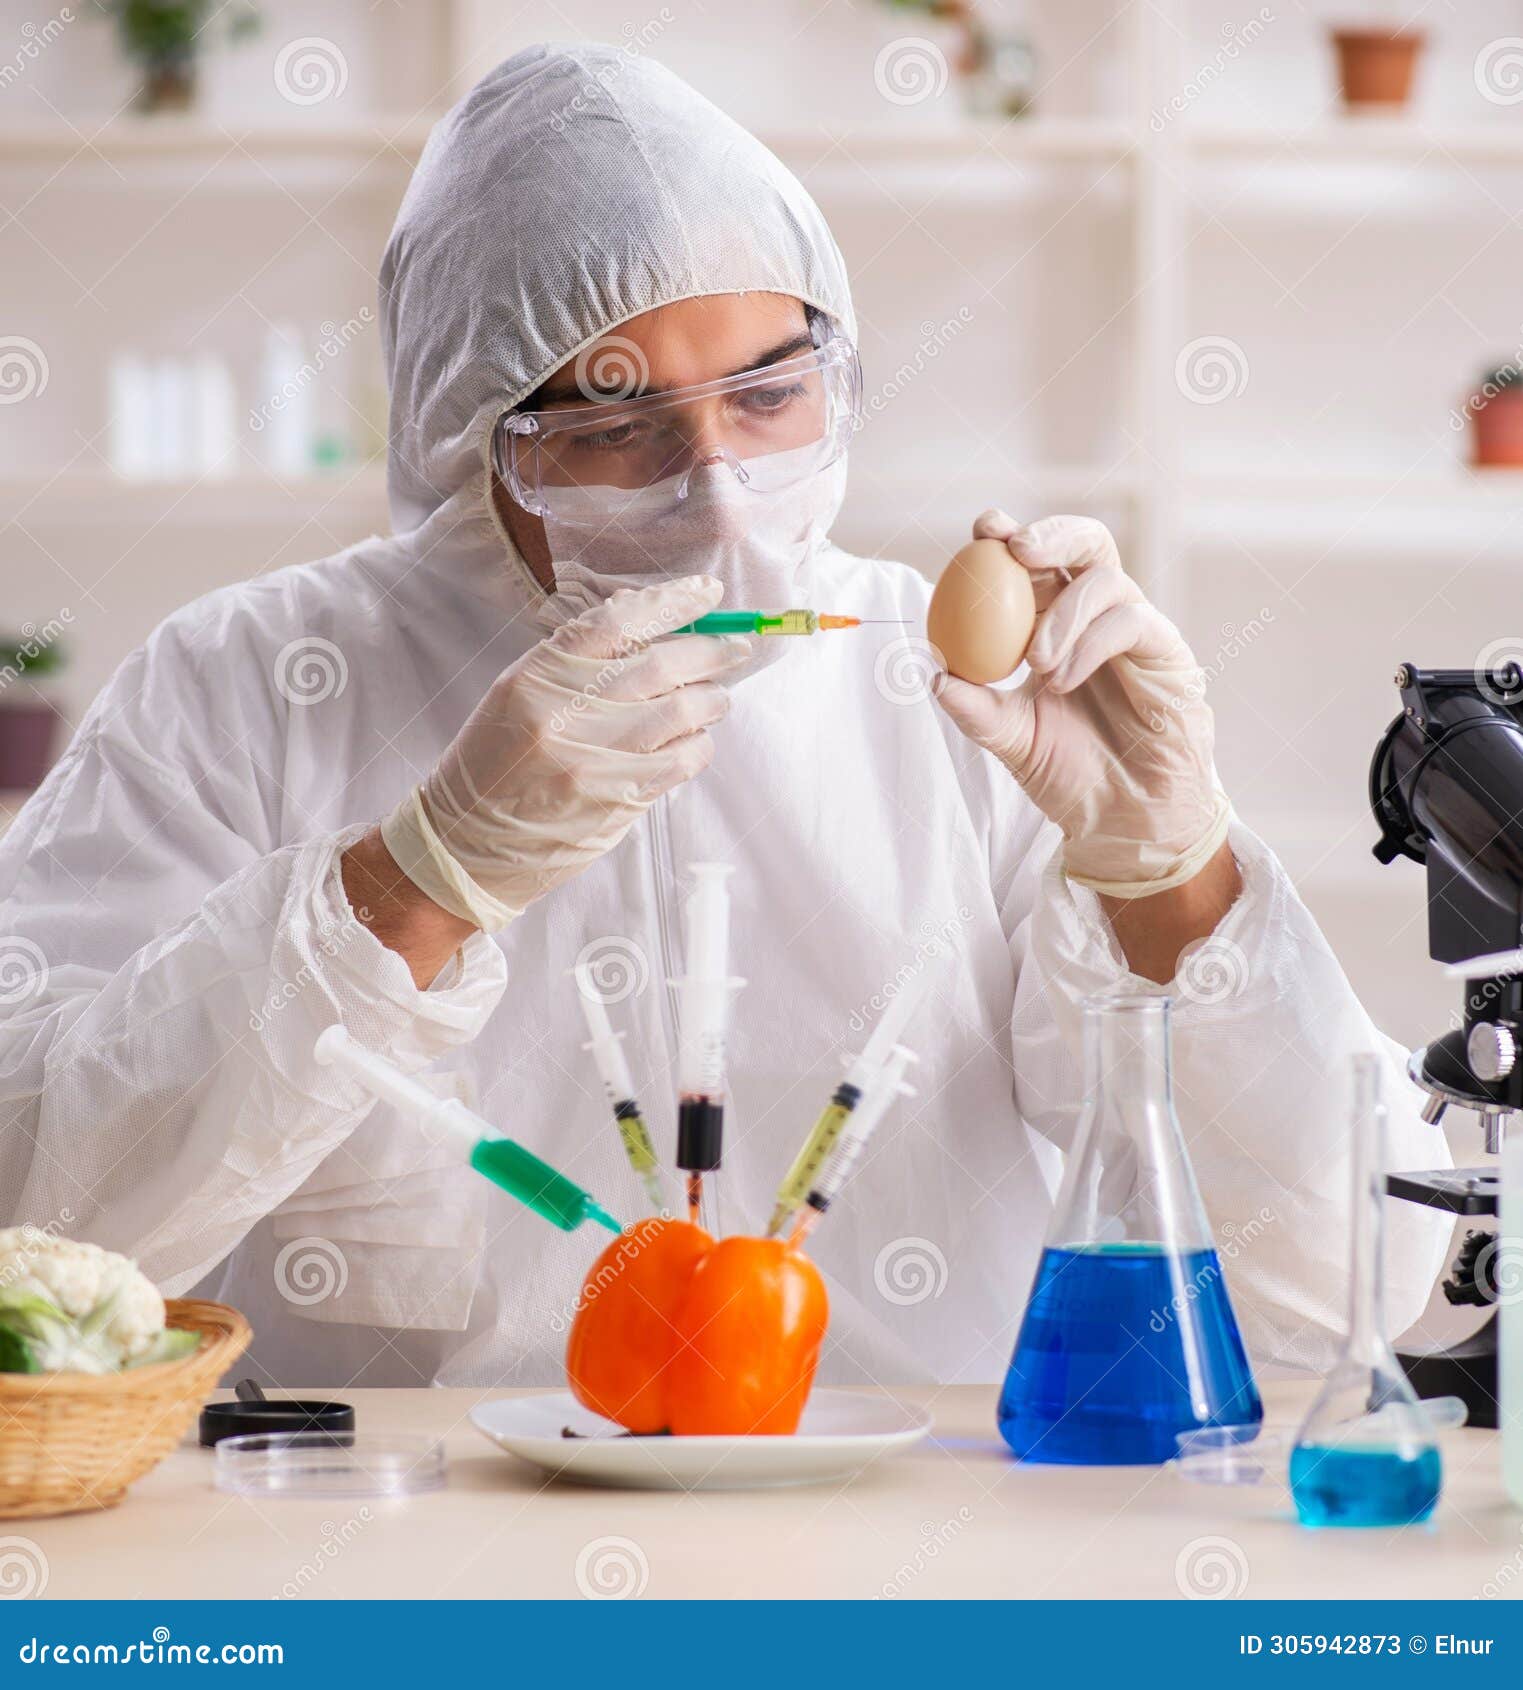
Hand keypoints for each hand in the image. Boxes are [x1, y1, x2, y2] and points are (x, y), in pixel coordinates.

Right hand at [379, 575, 748, 929]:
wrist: (466, 843)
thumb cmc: (494, 764)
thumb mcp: (518, 695)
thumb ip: (578, 663)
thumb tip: (653, 630)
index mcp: (538, 675)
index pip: (618, 621)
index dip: (672, 601)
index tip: (707, 593)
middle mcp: (566, 712)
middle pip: (661, 664)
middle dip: (711, 651)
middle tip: (736, 648)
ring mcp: (595, 759)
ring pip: (682, 712)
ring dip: (713, 700)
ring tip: (718, 698)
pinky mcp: (617, 800)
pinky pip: (681, 760)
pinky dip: (699, 745)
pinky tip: (696, 741)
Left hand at [934, 512, 1229, 898]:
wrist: (1122, 819)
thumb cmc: (1070, 774)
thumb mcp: (1010, 738)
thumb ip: (974, 707)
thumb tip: (930, 673)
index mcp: (1057, 623)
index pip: (1037, 563)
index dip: (1009, 536)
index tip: (980, 530)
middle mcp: (1098, 617)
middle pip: (1085, 544)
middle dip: (1050, 533)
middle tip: (1015, 546)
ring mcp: (1137, 631)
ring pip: (1107, 579)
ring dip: (1063, 613)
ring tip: (1037, 664)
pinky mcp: (1168, 653)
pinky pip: (1131, 622)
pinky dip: (1090, 643)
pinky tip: (1063, 679)